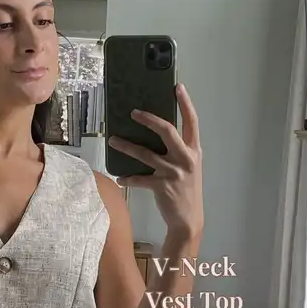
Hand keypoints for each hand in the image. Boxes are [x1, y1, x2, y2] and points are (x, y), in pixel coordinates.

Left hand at [108, 83, 202, 238]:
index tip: (177, 87)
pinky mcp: (162, 186)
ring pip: (145, 153)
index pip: (192, 122)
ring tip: (113, 141)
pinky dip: (128, 178)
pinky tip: (119, 178)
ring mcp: (174, 172)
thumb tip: (157, 134)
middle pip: (167, 131)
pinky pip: (139, 179)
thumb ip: (178, 151)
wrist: (188, 220)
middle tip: (134, 112)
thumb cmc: (187, 191)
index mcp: (194, 151)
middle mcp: (186, 159)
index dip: (186, 103)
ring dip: (126, 146)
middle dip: (149, 119)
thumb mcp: (189, 167)